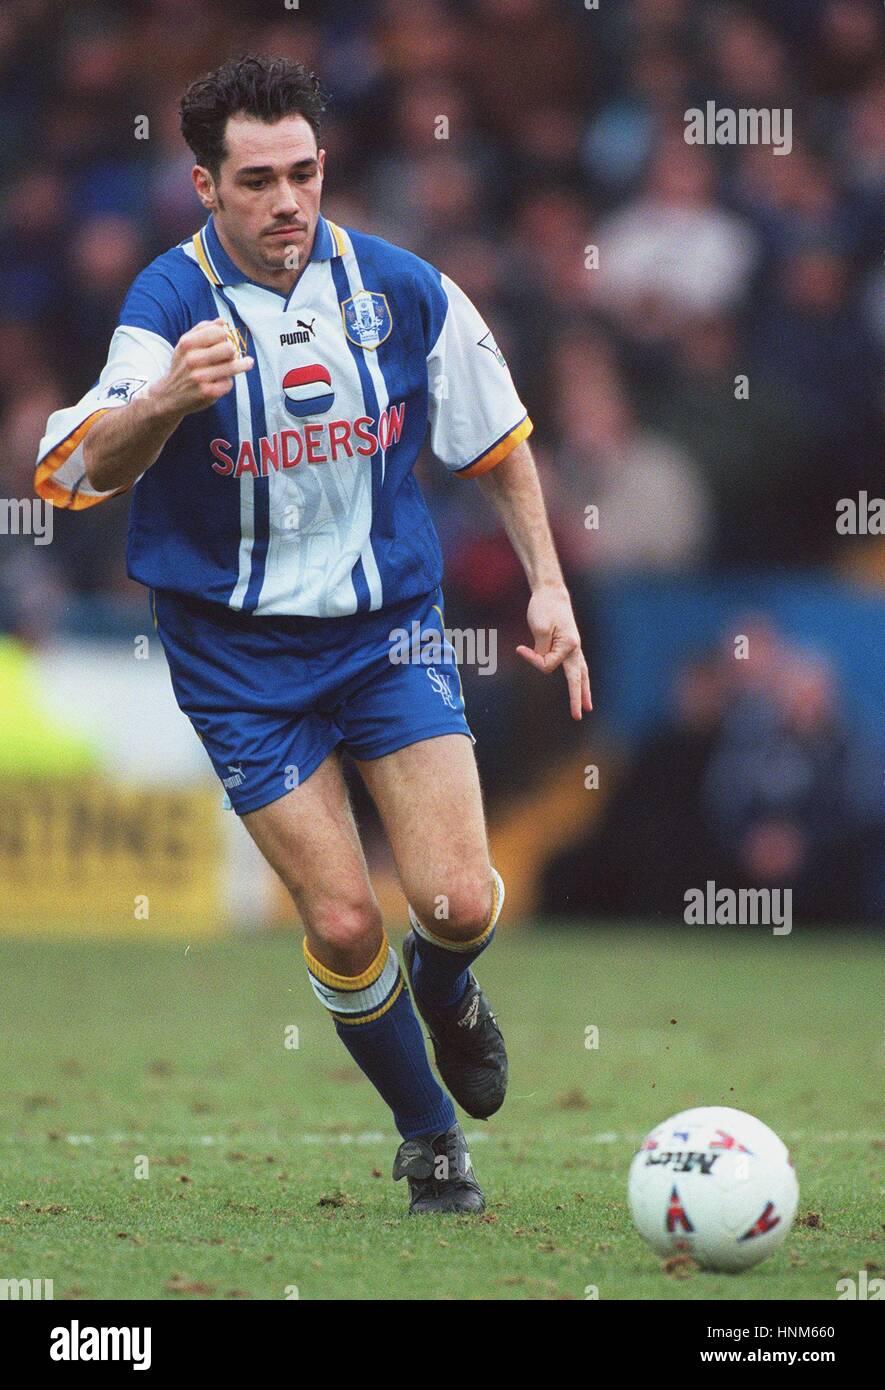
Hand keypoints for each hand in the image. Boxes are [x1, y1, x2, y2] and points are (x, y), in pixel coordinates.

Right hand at [153, 318, 253, 416]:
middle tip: (232, 355)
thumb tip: (222, 321)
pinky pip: (228, 383)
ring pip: (232, 366)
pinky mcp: (207, 393)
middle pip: (229, 348)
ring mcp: (200, 377)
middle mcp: (192, 359)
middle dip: (233, 351)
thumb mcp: (185, 345)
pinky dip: (227, 382)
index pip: (220, 332)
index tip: (228, 341)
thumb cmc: (182, 366)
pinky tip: (222, 382)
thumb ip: (202, 330)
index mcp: (187, 344)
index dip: (227, 336)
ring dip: (240, 365)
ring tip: (246, 363)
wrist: (169, 396)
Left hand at [516, 583, 591, 719]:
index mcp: (569, 645)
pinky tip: (583, 686)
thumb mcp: (539, 628)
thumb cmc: (544, 608)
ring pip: (581, 674)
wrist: (551, 593)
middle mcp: (575, 648)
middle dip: (577, 697)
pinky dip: (580, 678)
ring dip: (583, 690)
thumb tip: (543, 662)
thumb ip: (542, 649)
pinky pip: (576, 666)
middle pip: (578, 678)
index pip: (548, 665)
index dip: (532, 660)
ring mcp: (574, 647)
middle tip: (579, 716)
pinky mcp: (569, 645)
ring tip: (587, 706)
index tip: (520, 648)